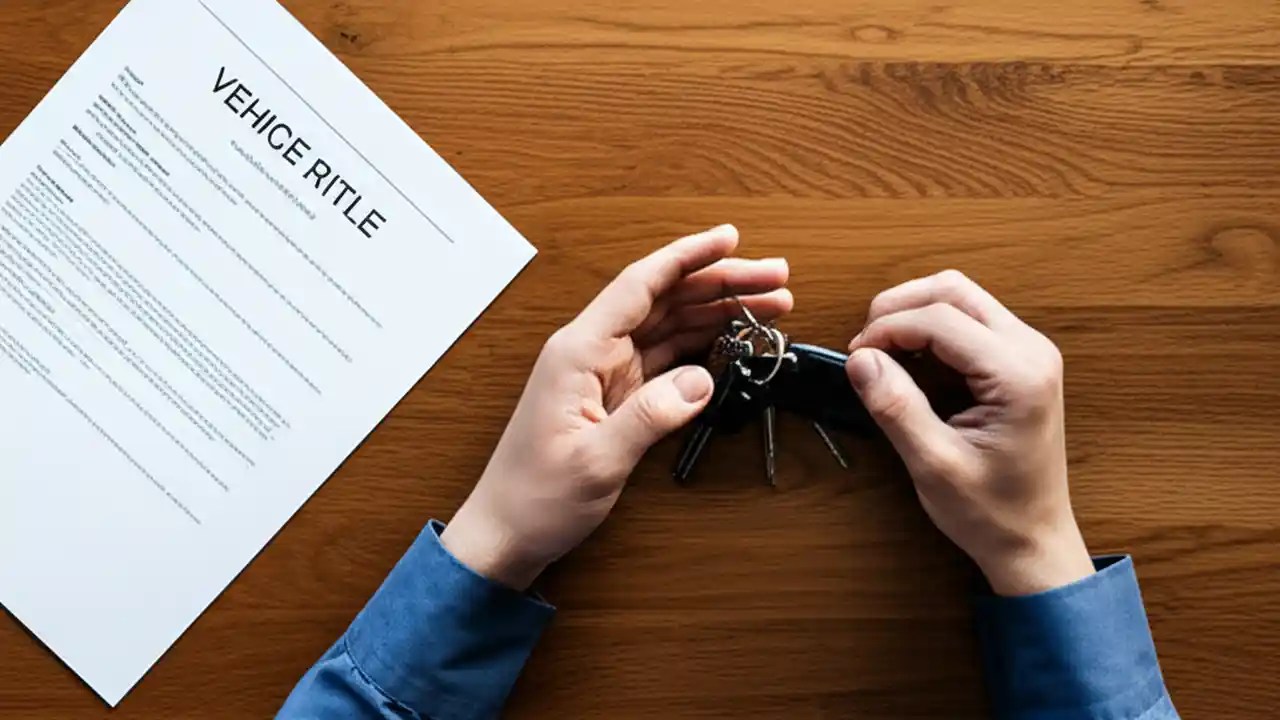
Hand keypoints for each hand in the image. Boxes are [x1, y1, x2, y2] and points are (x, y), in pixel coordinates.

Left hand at [443, 225, 791, 588]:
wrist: (506, 533)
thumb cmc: (535, 498)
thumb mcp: (596, 461)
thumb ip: (651, 417)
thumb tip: (702, 381)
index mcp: (578, 351)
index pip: (641, 285)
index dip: (689, 256)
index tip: (731, 238)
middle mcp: (591, 351)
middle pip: (665, 299)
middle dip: (721, 282)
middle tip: (776, 277)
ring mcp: (605, 372)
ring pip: (670, 325)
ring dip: (719, 311)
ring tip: (771, 305)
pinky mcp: (615, 396)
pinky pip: (666, 357)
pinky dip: (703, 345)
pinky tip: (734, 340)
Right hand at [846, 270, 1092, 595]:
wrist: (1034, 540)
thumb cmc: (992, 512)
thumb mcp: (934, 465)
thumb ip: (896, 407)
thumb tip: (859, 360)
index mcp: (1018, 375)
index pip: (941, 319)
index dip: (888, 328)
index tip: (855, 356)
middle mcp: (1032, 351)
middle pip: (954, 291)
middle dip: (899, 307)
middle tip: (864, 344)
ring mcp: (1030, 352)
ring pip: (961, 298)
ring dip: (914, 312)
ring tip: (881, 349)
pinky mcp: (1020, 360)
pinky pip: (970, 320)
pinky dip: (931, 327)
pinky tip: (908, 356)